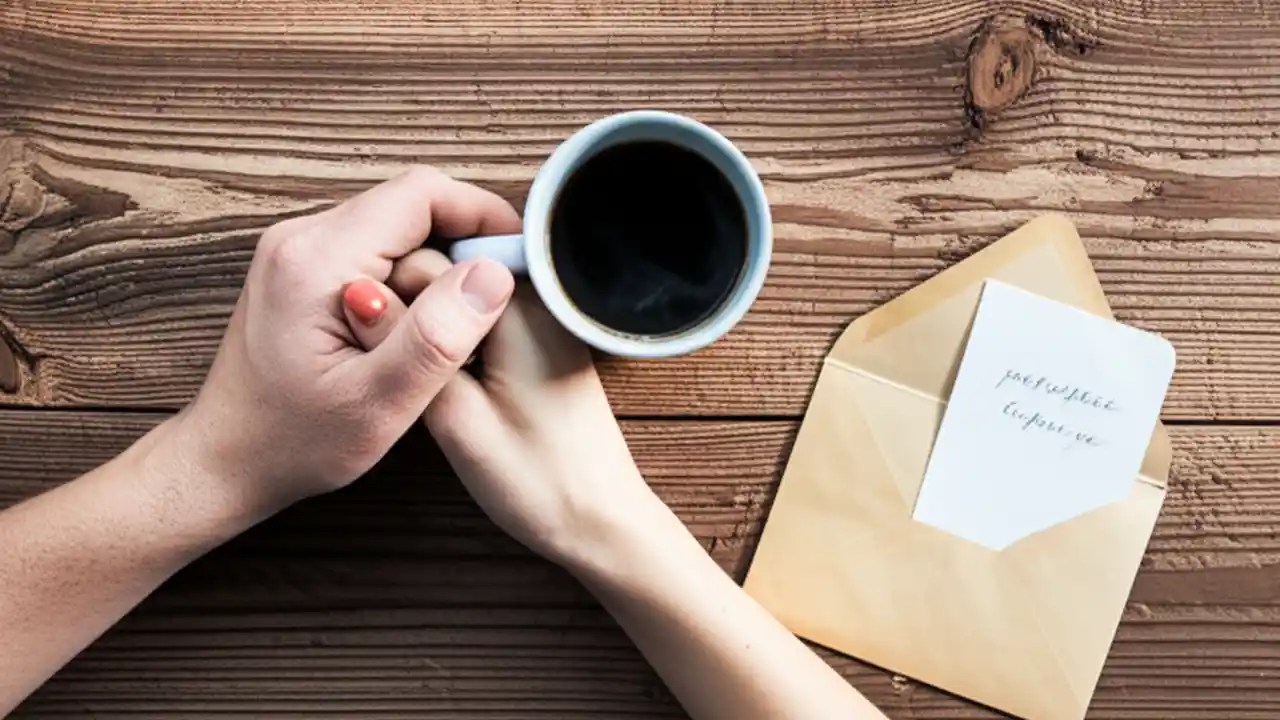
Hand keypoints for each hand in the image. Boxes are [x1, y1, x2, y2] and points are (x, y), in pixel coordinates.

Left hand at [171, 167, 520, 512]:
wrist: (225, 461)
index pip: (422, 193)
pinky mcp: (304, 267)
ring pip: (398, 227)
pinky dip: (411, 280)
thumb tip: (492, 275)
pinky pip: (377, 249)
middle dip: (462, 249)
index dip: (483, 216)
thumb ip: (437, 337)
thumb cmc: (292, 443)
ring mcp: (298, 248)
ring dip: (437, 268)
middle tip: (491, 310)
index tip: (521, 260)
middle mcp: (301, 237)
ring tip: (454, 328)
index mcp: (316, 259)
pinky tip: (418, 330)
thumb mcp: (378, 404)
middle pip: (412, 205)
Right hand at [341, 251, 660, 568]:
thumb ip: (408, 351)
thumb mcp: (456, 421)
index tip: (372, 342)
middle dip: (410, 303)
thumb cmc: (537, 481)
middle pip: (447, 267)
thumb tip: (355, 296)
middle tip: (390, 357)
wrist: (601, 521)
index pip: (426, 259)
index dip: (386, 296)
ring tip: (419, 373)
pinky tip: (447, 376)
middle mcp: (536, 298)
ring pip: (462, 292)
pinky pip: (485, 314)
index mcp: (518, 306)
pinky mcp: (542, 341)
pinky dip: (456, 335)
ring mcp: (543, 319)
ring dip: (431, 321)